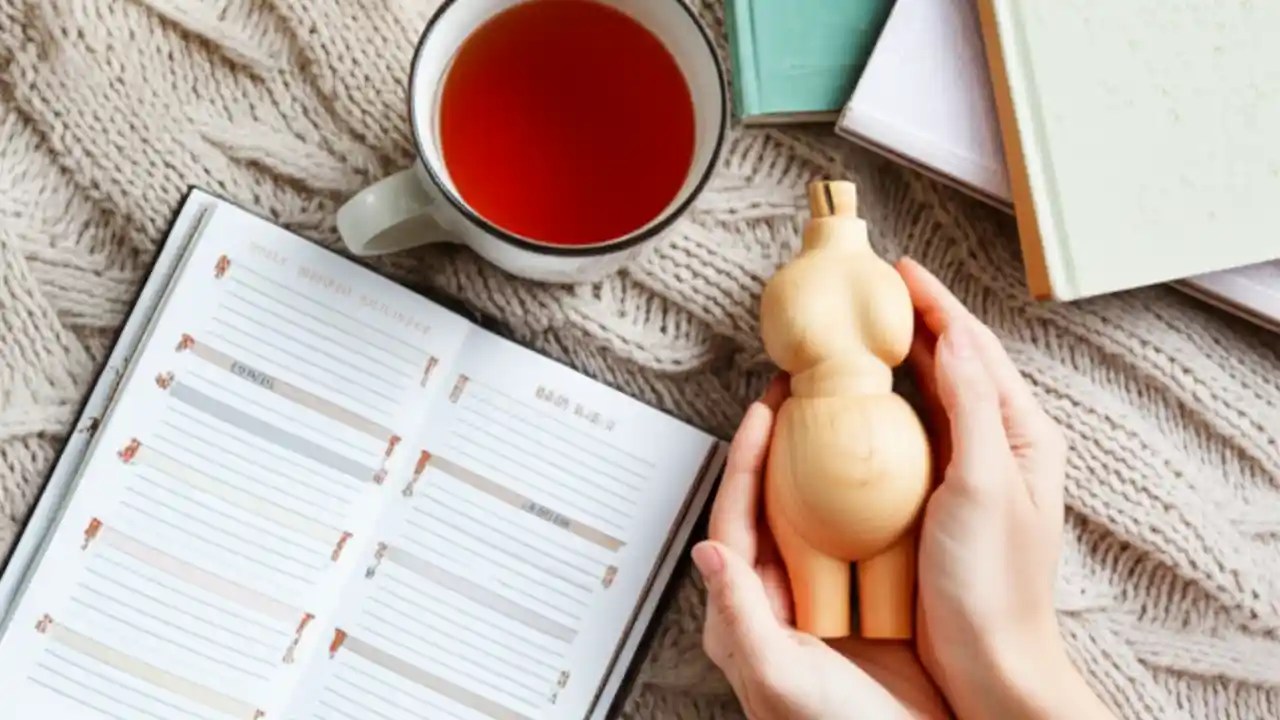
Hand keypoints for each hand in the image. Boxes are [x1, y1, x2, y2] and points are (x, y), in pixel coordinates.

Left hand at [695, 376, 948, 719]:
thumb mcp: (781, 678)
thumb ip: (742, 616)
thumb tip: (709, 550)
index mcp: (748, 611)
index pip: (737, 517)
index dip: (748, 459)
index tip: (765, 409)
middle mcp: (778, 598)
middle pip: (772, 504)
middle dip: (782, 447)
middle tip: (801, 396)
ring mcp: (822, 598)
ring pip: (814, 514)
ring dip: (822, 465)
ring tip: (839, 416)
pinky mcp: (864, 603)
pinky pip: (859, 538)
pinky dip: (866, 499)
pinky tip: (887, 472)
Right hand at [896, 258, 1114, 719]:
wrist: (987, 664)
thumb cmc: (994, 586)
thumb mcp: (986, 485)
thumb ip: (972, 406)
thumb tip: (952, 335)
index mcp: (1023, 433)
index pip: (975, 346)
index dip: (936, 301)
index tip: (898, 268)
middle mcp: (999, 444)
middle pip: (954, 360)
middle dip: (916, 318)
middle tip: (873, 288)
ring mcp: (968, 470)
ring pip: (932, 392)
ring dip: (901, 356)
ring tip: (863, 326)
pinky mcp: (938, 496)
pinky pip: (913, 432)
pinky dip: (887, 403)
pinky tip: (861, 397)